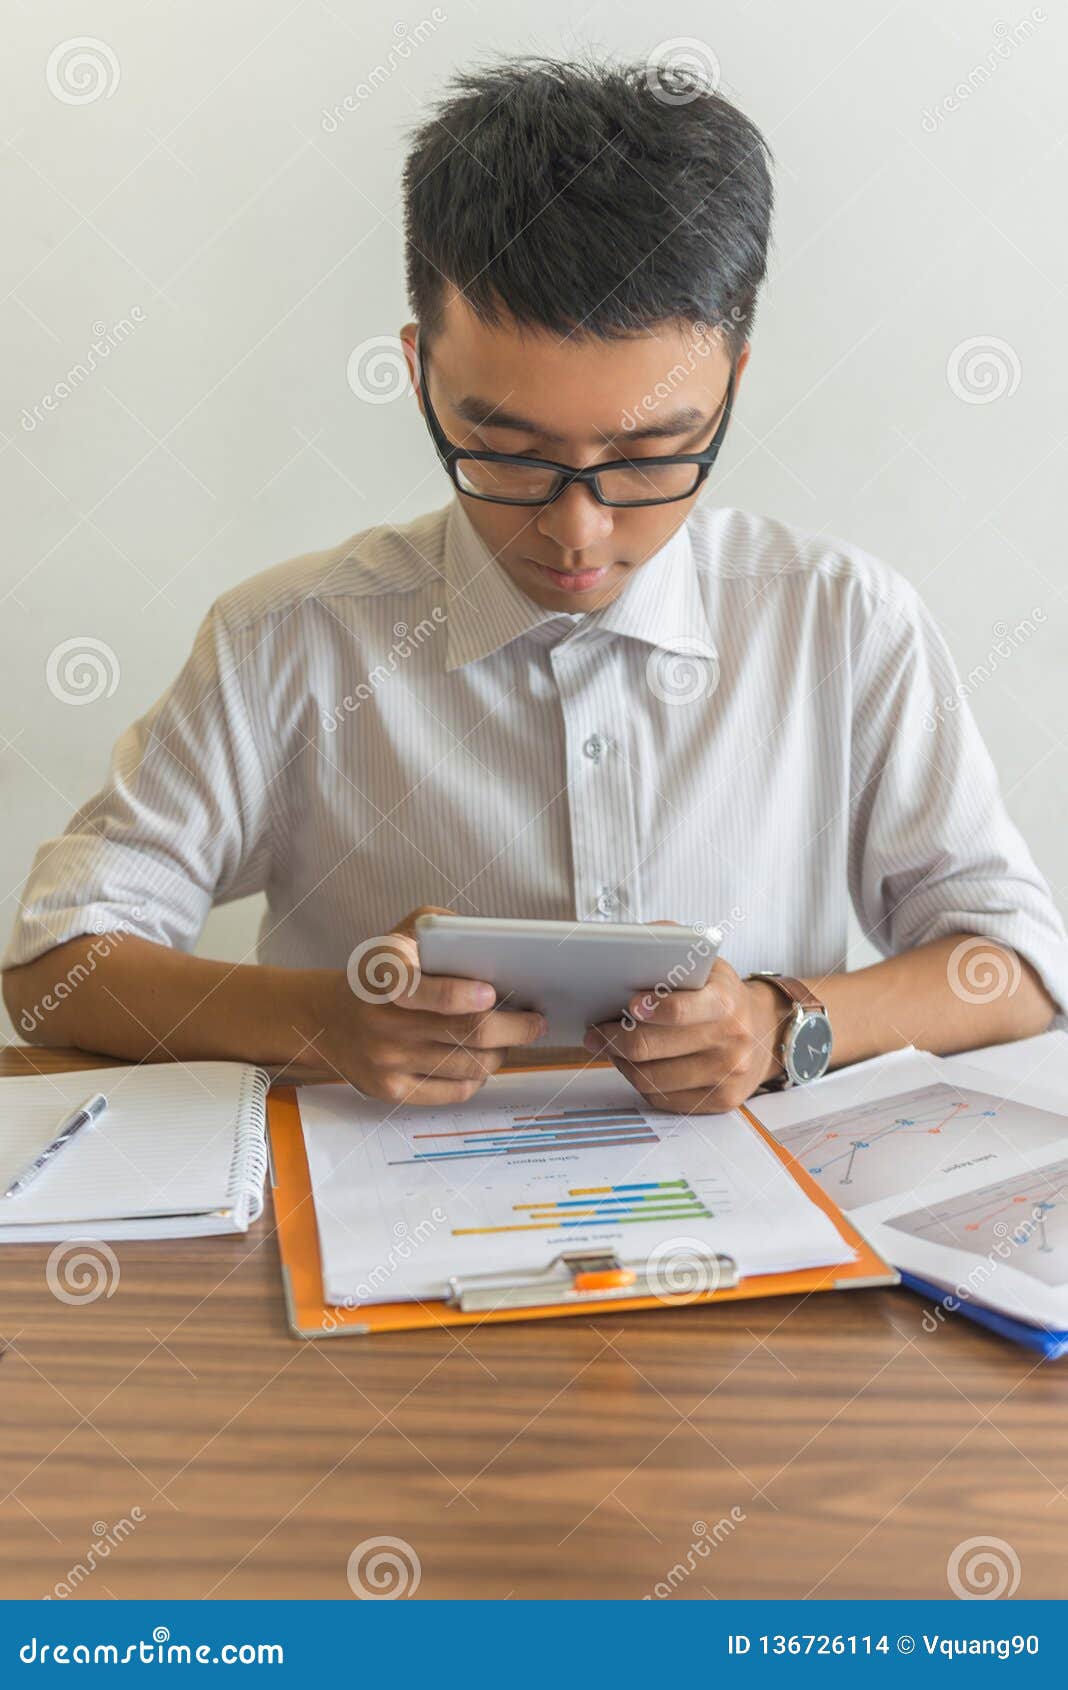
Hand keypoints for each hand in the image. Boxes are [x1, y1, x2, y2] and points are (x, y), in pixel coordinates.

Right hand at [314, 906, 545, 1104]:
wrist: (327, 1018)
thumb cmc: (379, 972)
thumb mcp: (401, 934)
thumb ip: (444, 927)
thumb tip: (496, 941)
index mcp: (385, 975)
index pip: (425, 990)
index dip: (462, 995)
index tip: (492, 992)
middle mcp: (383, 1021)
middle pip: (468, 1032)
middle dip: (515, 1027)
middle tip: (535, 1021)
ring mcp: (386, 1060)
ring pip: (469, 1065)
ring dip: (501, 1052)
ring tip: (509, 1039)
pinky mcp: (390, 1091)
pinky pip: (454, 1092)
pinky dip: (479, 1077)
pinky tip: (483, 1060)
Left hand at [583, 958, 784, 1113]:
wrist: (764, 1031)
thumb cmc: (721, 993)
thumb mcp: (706, 962)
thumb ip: (672, 943)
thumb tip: (631, 940)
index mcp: (725, 1001)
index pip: (679, 1011)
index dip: (648, 1010)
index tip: (627, 1004)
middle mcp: (731, 1040)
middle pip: (651, 1048)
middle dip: (613, 1038)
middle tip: (595, 1030)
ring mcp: (727, 1075)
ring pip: (651, 1078)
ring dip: (621, 1061)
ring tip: (608, 1046)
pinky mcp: (721, 1101)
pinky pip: (663, 1099)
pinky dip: (639, 1082)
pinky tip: (632, 1065)